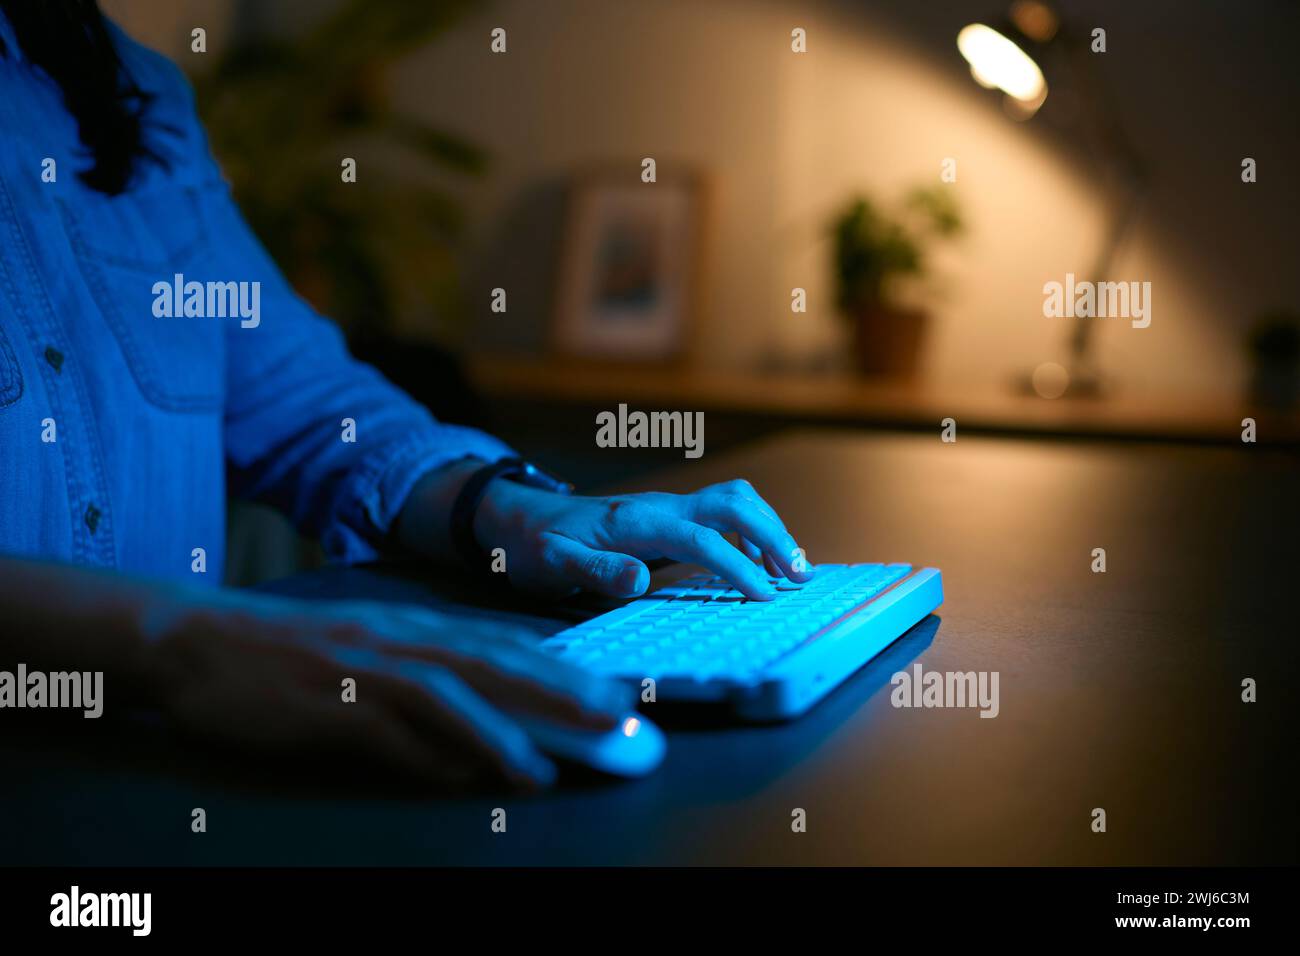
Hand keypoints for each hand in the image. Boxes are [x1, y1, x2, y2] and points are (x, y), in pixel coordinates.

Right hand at [144, 592, 633, 788]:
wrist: (195, 640)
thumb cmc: (288, 655)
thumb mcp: (366, 657)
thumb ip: (424, 691)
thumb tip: (481, 746)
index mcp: (413, 625)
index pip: (505, 645)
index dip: (566, 668)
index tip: (616, 689)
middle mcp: (399, 638)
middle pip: (497, 662)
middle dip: (563, 691)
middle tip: (617, 716)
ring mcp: (363, 666)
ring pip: (452, 691)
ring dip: (507, 726)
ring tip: (552, 762)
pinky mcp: (327, 699)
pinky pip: (390, 728)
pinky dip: (434, 749)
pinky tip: (467, 772)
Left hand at [471, 477, 812, 600]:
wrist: (519, 519)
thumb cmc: (533, 546)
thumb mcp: (549, 564)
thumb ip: (592, 571)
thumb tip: (639, 580)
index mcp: (634, 521)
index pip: (700, 536)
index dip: (737, 563)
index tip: (764, 594)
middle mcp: (659, 506)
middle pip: (731, 503)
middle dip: (772, 534)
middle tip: (800, 576)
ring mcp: (668, 509)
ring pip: (734, 501)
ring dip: (769, 529)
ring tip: (794, 571)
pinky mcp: (672, 519)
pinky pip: (725, 514)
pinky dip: (754, 532)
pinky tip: (763, 564)